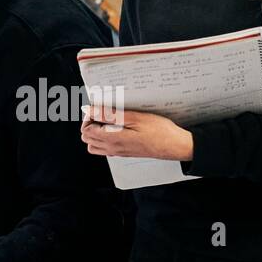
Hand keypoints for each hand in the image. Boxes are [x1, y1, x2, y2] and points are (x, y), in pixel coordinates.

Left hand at [80, 105, 194, 160]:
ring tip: (108, 120)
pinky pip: (105, 149)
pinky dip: (104, 138)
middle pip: (87, 138)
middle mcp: (113, 148)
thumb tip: (91, 110)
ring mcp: (118, 152)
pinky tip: (117, 128)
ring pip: (95, 146)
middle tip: (104, 112)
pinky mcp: (125, 153)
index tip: (100, 108)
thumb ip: (110, 115)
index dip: (90, 117)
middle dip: (91, 123)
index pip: (86, 130)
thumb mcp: (135, 118)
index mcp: (113, 139)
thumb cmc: (159, 132)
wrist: (175, 146)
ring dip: (96, 132)